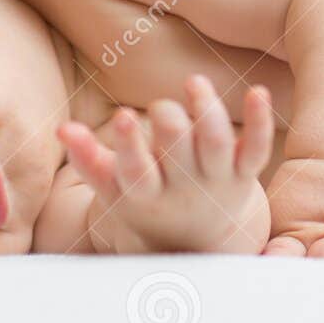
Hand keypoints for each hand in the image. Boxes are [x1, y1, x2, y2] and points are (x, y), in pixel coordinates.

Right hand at [59, 76, 273, 254]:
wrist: (197, 240)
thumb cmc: (145, 202)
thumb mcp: (113, 190)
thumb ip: (88, 159)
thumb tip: (64, 129)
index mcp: (147, 194)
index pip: (137, 173)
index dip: (131, 146)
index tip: (123, 116)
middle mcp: (185, 188)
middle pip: (180, 155)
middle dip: (171, 125)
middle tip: (160, 106)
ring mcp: (217, 179)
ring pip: (216, 145)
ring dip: (207, 113)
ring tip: (194, 83)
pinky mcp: (244, 171)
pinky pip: (256, 149)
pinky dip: (259, 122)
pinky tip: (257, 92)